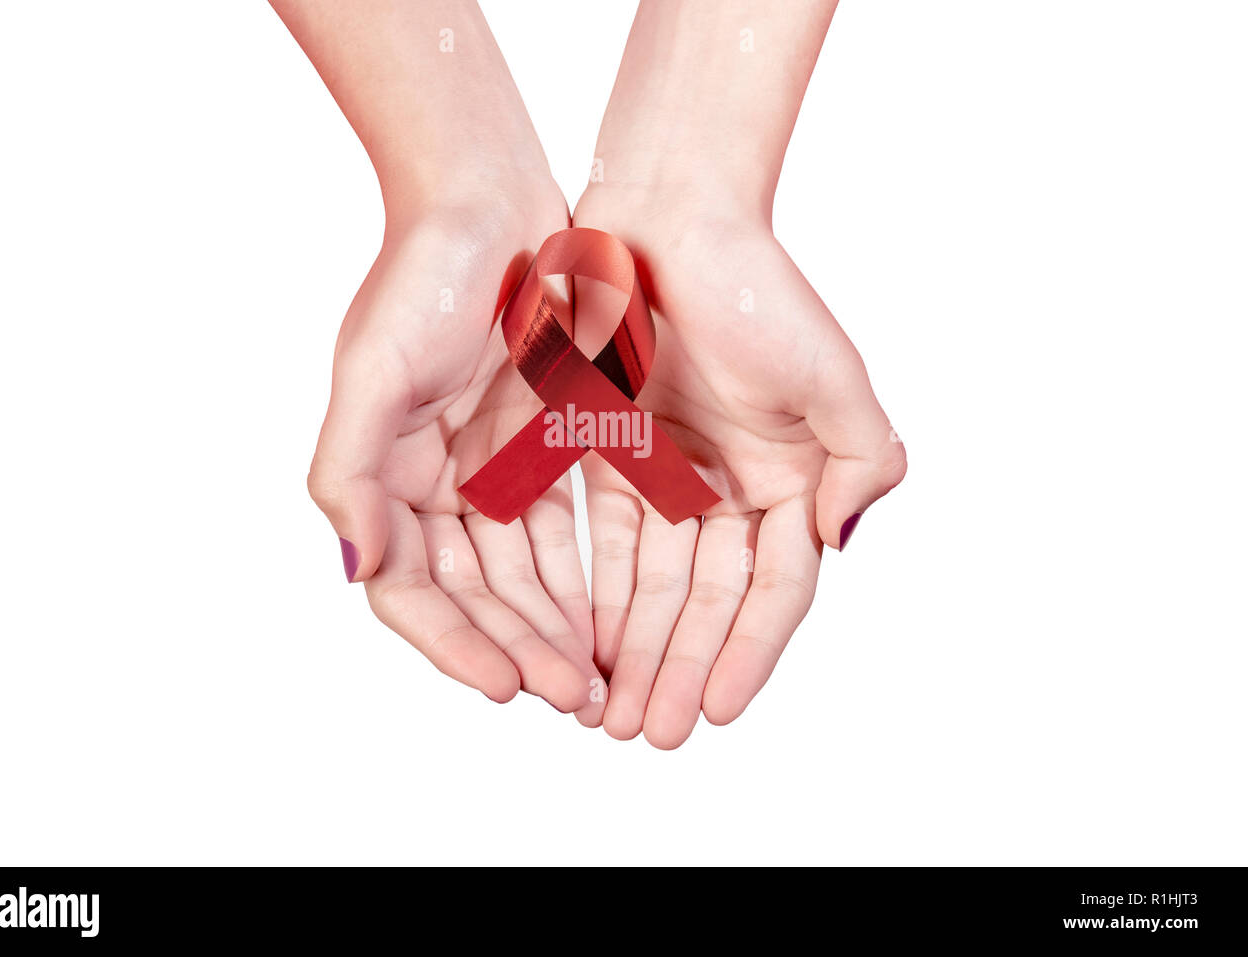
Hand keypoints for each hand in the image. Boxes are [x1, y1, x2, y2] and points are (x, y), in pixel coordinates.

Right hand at [309, 189, 605, 722]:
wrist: (490, 201)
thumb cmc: (422, 276)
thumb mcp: (372, 373)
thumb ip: (352, 474)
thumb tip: (359, 567)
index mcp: (381, 477)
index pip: (412, 590)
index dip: (454, 645)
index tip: (507, 686)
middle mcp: (430, 484)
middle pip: (472, 595)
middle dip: (516, 648)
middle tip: (571, 697)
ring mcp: (486, 468)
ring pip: (520, 575)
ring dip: (551, 627)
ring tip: (593, 679)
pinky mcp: (541, 446)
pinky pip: (561, 532)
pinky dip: (580, 577)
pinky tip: (609, 617)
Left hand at [572, 185, 905, 746]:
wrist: (667, 214)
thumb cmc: (756, 287)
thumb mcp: (832, 375)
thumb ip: (862, 461)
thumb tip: (843, 543)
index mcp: (795, 479)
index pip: (773, 591)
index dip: (747, 653)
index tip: (717, 712)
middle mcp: (736, 488)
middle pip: (706, 602)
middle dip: (681, 668)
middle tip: (652, 734)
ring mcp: (673, 475)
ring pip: (652, 584)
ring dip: (635, 648)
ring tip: (611, 713)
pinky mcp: (611, 456)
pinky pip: (600, 541)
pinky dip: (592, 592)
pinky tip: (577, 643)